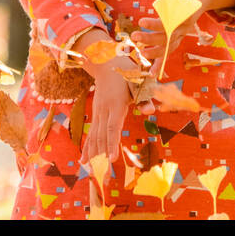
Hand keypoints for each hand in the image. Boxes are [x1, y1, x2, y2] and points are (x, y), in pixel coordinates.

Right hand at [80, 32, 135, 164]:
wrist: (108, 62)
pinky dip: (88, 146)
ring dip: (92, 153)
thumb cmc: (128, 72)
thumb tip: (150, 111)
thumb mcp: (139, 82)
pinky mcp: (96, 113)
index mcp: (116, 104)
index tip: (111, 158)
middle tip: (100, 173)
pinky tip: (84, 160)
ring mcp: (98, 111)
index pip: (113, 127)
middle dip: (101, 154)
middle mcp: (104, 109)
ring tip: (89, 170)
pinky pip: (91, 132)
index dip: (112, 143)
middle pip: (101, 135)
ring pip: (94, 135)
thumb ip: (144, 98)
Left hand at [131, 0, 234, 65]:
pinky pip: (169, 51)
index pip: (171, 22)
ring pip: (169, 47)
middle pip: (168, 36)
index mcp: (188, 13)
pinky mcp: (178, 36)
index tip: (142, 21)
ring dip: (155, 53)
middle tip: (135, 36)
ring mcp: (182, 33)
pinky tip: (151, 73)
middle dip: (151, 38)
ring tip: (141, 55)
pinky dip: (161, 62)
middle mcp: (186, 27)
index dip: (156, 24)